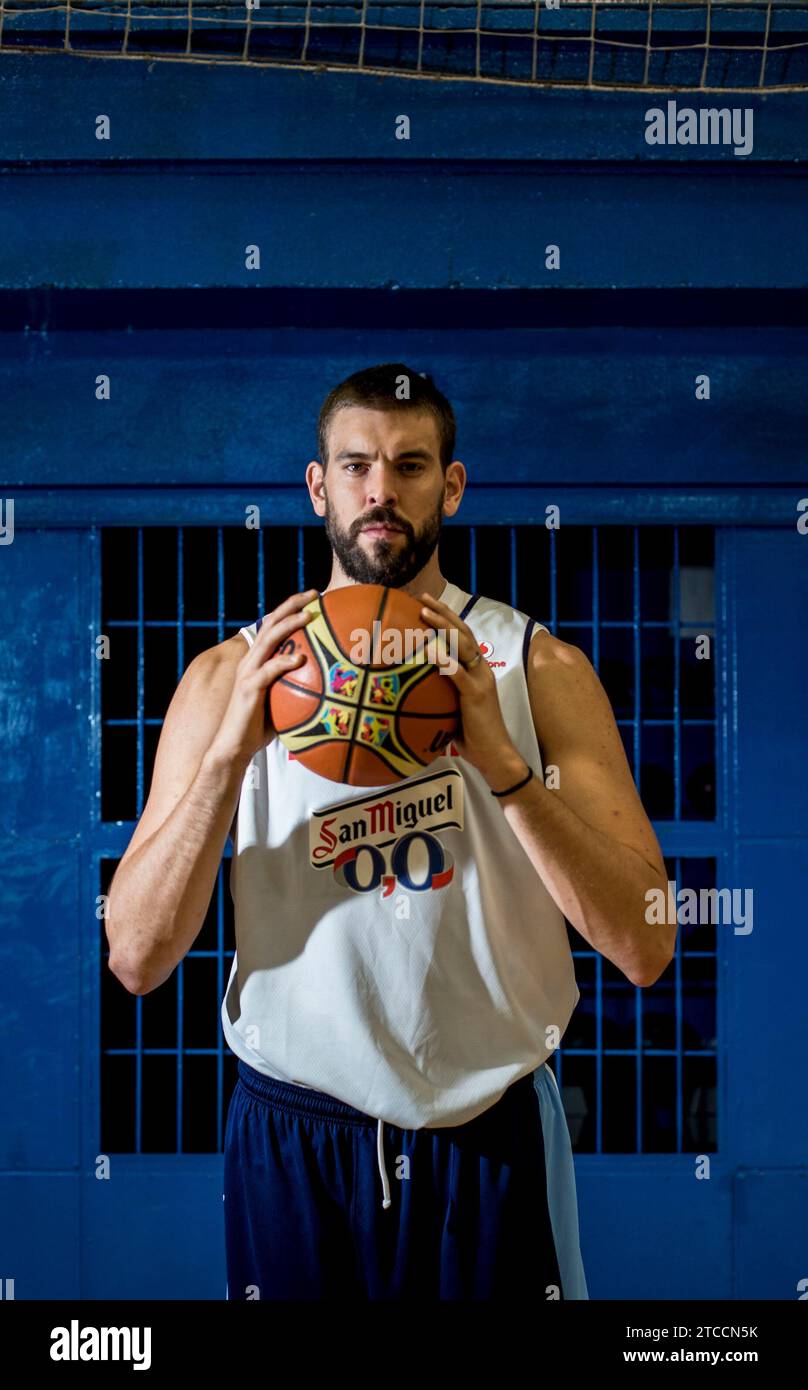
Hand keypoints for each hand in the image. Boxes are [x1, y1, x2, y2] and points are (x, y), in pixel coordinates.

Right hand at [209, 588, 317, 767]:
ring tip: (309, 616)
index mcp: (258, 660)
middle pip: (270, 622)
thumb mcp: (281, 701)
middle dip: (292, 605)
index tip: (314, 598)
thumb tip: (330, 685)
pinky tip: (300, 658)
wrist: (234, 747)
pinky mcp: (248, 688)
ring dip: (289, 624)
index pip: (273, 626)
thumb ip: (297, 687)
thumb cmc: (259, 727)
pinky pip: (268, 670)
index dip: (291, 608)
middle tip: (314, 595)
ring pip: (269, 639)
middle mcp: (251, 660)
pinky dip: (283, 661)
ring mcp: (248, 672)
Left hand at [418, 591, 526, 787]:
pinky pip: (458, 673)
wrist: (495, 754)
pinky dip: (444, 660)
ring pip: (462, 645)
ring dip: (442, 627)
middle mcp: (481, 670)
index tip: (426, 605)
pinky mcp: (476, 695)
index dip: (446, 618)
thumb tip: (409, 690)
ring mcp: (480, 680)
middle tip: (422, 598)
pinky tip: (429, 650)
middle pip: (462, 632)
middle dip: (442, 612)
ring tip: (423, 613)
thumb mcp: (451, 709)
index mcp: (477, 671)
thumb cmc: (472, 736)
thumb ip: (438, 694)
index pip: (462, 636)